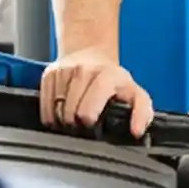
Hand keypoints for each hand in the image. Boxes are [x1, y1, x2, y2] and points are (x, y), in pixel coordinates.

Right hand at [39, 46, 153, 138]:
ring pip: (58, 107)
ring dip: (64, 119)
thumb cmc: (114, 83)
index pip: (96, 93)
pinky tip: (61, 114)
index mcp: (108, 75)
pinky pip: (45, 104)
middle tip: (84, 126)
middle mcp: (85, 69)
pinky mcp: (49, 74)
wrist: (90, 56)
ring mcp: (65, 70)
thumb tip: (136, 131)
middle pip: (73, 107)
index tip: (89, 122)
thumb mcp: (135, 94)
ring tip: (74, 120)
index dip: (90, 111)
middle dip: (77, 123)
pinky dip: (51, 115)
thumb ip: (142, 113)